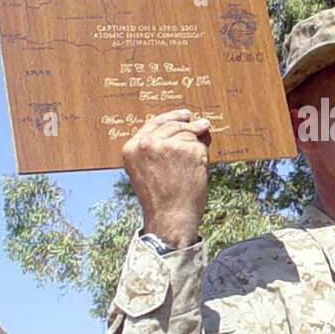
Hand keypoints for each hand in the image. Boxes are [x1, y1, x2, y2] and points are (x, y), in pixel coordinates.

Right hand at [121, 108, 211, 248]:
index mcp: (131, 148)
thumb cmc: (160, 199)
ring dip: (196, 145)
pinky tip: (198, 170)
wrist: (170, 218)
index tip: (184, 115)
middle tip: (203, 124)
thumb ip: (155, 149)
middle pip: (174, 125)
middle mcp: (146, 144)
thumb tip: (181, 126)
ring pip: (189, 133)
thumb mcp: (145, 171)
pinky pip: (200, 145)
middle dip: (189, 125)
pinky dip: (203, 155)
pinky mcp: (187, 150)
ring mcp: (167, 145)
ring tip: (194, 164)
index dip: (171, 117)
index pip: (154, 123)